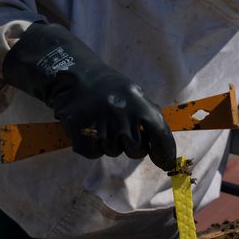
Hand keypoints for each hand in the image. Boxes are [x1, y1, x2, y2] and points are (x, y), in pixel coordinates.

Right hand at [2, 22, 176, 170]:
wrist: (73, 74)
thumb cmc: (107, 86)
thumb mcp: (133, 92)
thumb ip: (149, 114)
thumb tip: (164, 144)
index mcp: (138, 103)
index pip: (160, 133)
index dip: (166, 151)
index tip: (166, 163)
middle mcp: (121, 114)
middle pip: (136, 150)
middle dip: (130, 145)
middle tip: (119, 128)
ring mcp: (100, 124)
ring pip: (113, 152)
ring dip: (109, 143)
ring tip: (100, 122)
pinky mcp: (81, 133)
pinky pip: (94, 153)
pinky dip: (91, 145)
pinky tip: (88, 128)